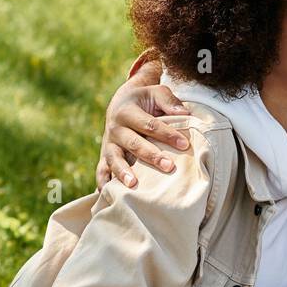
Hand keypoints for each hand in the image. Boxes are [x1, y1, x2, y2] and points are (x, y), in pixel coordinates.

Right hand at [96, 58, 192, 188]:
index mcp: (126, 111)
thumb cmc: (145, 100)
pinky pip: (101, 170)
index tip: (184, 144)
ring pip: (114, 159)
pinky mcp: (104, 156)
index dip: (167, 134)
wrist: (121, 103)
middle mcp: (115, 128)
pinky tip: (107, 194)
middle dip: (151, 156)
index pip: (149, 124)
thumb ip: (169, 101)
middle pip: (133, 144)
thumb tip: (184, 115)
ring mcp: (108, 144)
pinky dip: (103, 182)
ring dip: (123, 172)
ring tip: (133, 185)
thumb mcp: (156, 93)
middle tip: (169, 166)